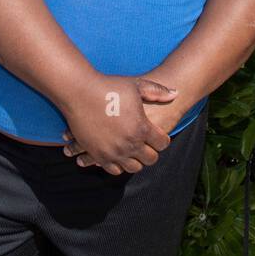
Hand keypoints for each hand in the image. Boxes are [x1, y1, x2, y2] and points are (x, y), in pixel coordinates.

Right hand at [56, 74, 172, 174]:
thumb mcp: (136, 86)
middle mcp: (129, 144)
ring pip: (133, 168)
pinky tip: (119, 154)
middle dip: (151, 152)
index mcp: (141, 128)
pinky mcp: (97, 155)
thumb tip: (176, 93)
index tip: (158, 135)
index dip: (163, 139)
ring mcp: (113, 152)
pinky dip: (119, 164)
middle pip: (150, 159)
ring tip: (133, 150)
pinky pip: (114, 170)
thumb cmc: (109, 87)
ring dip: (136, 160)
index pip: (162, 143)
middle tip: (147, 145)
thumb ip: (157, 91)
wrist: (79, 92)